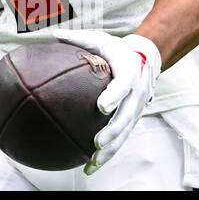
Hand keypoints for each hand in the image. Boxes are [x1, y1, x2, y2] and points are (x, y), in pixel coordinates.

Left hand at [52, 28, 160, 174]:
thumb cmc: (116, 49)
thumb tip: (52, 33)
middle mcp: (136, 93)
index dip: (114, 96)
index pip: (124, 85)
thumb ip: (79, 38)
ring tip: (93, 163)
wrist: (146, 58)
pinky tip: (90, 166)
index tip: (101, 106)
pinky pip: (121, 138)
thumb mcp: (100, 38)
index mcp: (129, 71)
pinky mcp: (131, 119)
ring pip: (125, 133)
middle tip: (97, 143)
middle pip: (126, 117)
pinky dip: (108, 153)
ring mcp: (136, 109)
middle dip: (113, 132)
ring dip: (111, 150)